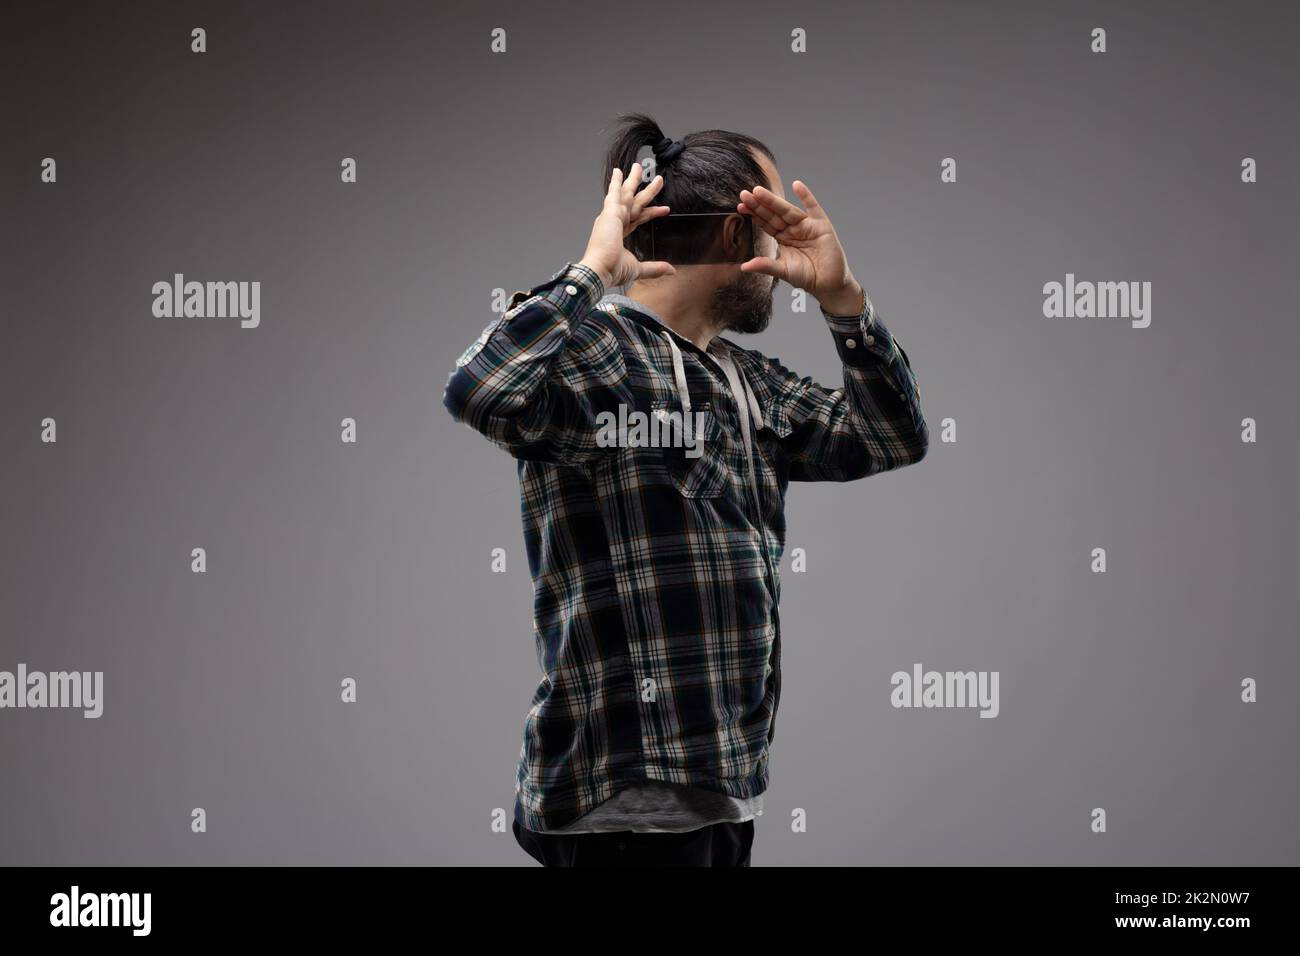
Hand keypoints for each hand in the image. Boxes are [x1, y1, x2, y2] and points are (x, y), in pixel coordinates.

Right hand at [579, 163, 675, 287]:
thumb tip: (671, 271)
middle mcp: (613, 223)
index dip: (650, 213)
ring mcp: (610, 217)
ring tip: (639, 166)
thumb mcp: (638, 268)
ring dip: (634, 180)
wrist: (600, 270)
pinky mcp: (609, 213)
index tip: (664, 209)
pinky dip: (616, 182)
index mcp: (618, 234)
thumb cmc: (611, 270)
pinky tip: (619, 172)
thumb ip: (655, 268)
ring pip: (627, 194)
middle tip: (653, 178)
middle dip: (642, 189)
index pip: (637, 219)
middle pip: (632, 202)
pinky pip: (614, 193)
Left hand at [737, 180, 863, 314]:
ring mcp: (807, 225)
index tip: (740, 206)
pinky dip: (806, 196)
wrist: (828, 283)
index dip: (754, 214)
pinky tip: (797, 185)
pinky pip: (813, 207)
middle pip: (774, 214)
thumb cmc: (806, 276)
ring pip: (788, 210)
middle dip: (759, 204)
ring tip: (759, 191)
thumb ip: (765, 265)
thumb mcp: (782, 270)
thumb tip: (744, 267)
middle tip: (745, 194)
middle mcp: (793, 229)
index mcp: (783, 238)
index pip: (766, 223)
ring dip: (774, 200)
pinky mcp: (821, 225)